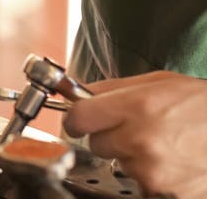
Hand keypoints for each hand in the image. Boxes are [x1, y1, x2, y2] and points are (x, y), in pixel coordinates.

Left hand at [64, 71, 206, 197]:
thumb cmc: (202, 105)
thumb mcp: (157, 82)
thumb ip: (112, 89)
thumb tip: (76, 94)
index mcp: (137, 106)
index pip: (77, 117)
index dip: (77, 118)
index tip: (82, 119)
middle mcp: (142, 139)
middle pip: (95, 144)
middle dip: (110, 136)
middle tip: (138, 128)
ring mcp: (154, 170)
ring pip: (119, 164)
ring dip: (134, 156)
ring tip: (165, 144)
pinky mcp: (165, 192)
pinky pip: (142, 183)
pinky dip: (153, 176)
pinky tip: (174, 162)